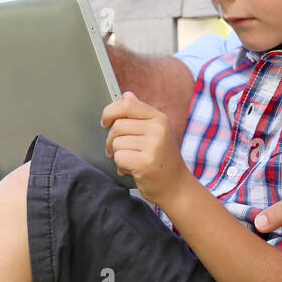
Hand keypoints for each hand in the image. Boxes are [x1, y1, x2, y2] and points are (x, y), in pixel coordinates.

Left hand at [101, 92, 191, 207]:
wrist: (176, 187)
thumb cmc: (163, 159)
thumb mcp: (156, 132)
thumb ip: (140, 113)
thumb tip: (126, 94)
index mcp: (159, 118)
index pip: (127, 105)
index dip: (110, 112)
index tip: (105, 122)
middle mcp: (158, 129)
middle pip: (117, 125)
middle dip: (111, 140)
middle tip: (117, 150)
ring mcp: (153, 146)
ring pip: (117, 143)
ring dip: (118, 155)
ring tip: (131, 161)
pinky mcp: (146, 163)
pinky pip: (119, 157)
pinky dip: (121, 166)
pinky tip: (132, 170)